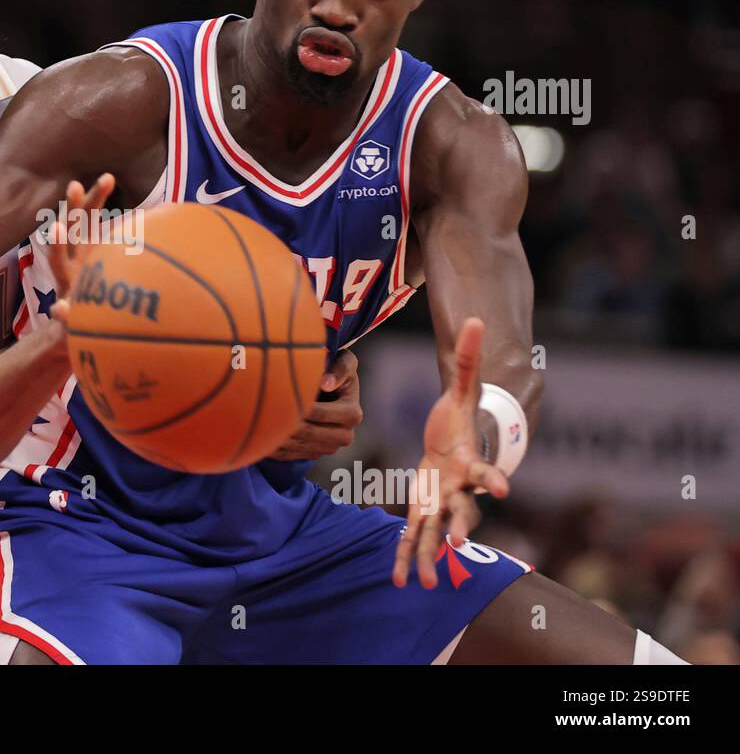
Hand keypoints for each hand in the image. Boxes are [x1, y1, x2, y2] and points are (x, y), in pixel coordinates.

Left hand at [47, 173, 114, 325]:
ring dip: (94, 202)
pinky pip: (109, 229)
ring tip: (107, 177)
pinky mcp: (105, 254)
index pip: (58, 260)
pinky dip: (117, 215)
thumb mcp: (69, 330)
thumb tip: (59, 309)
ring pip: (90, 224)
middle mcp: (75, 262)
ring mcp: (91, 255)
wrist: (86, 324)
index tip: (58, 228)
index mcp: (66, 279)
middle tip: (74, 185)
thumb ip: (64, 321)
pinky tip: (130, 195)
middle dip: (73, 209)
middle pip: (72, 231)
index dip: (58, 246)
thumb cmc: (77, 329)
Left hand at [269, 350, 361, 460]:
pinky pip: (291, 455)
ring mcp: (330, 448)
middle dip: (283, 423)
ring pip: (297, 446)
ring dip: (275, 437)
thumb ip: (341, 368)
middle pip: (307, 432)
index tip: (275, 397)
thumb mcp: (345, 362)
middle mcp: (345, 435)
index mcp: (352, 414)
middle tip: (259, 412)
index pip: (319, 412)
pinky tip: (258, 437)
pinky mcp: (316, 454)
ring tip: (255, 424)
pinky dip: (273, 447)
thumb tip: (326, 382)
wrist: (335, 392)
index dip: (297, 405)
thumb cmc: (336, 370)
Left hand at [392, 317, 509, 588]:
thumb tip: (476, 319)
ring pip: (437, 534)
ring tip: (427, 583)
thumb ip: (469, 362)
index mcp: (468, 463)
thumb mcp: (460, 392)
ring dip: (431, 556)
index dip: (493, 479)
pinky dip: (406, 557)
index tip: (502, 490)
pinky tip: (400, 580)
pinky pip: (413, 538)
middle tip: (460, 544)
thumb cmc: (456, 421)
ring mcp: (441, 505)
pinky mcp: (422, 513)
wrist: (452, 448)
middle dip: (462, 526)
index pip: (485, 471)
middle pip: (463, 510)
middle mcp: (459, 491)